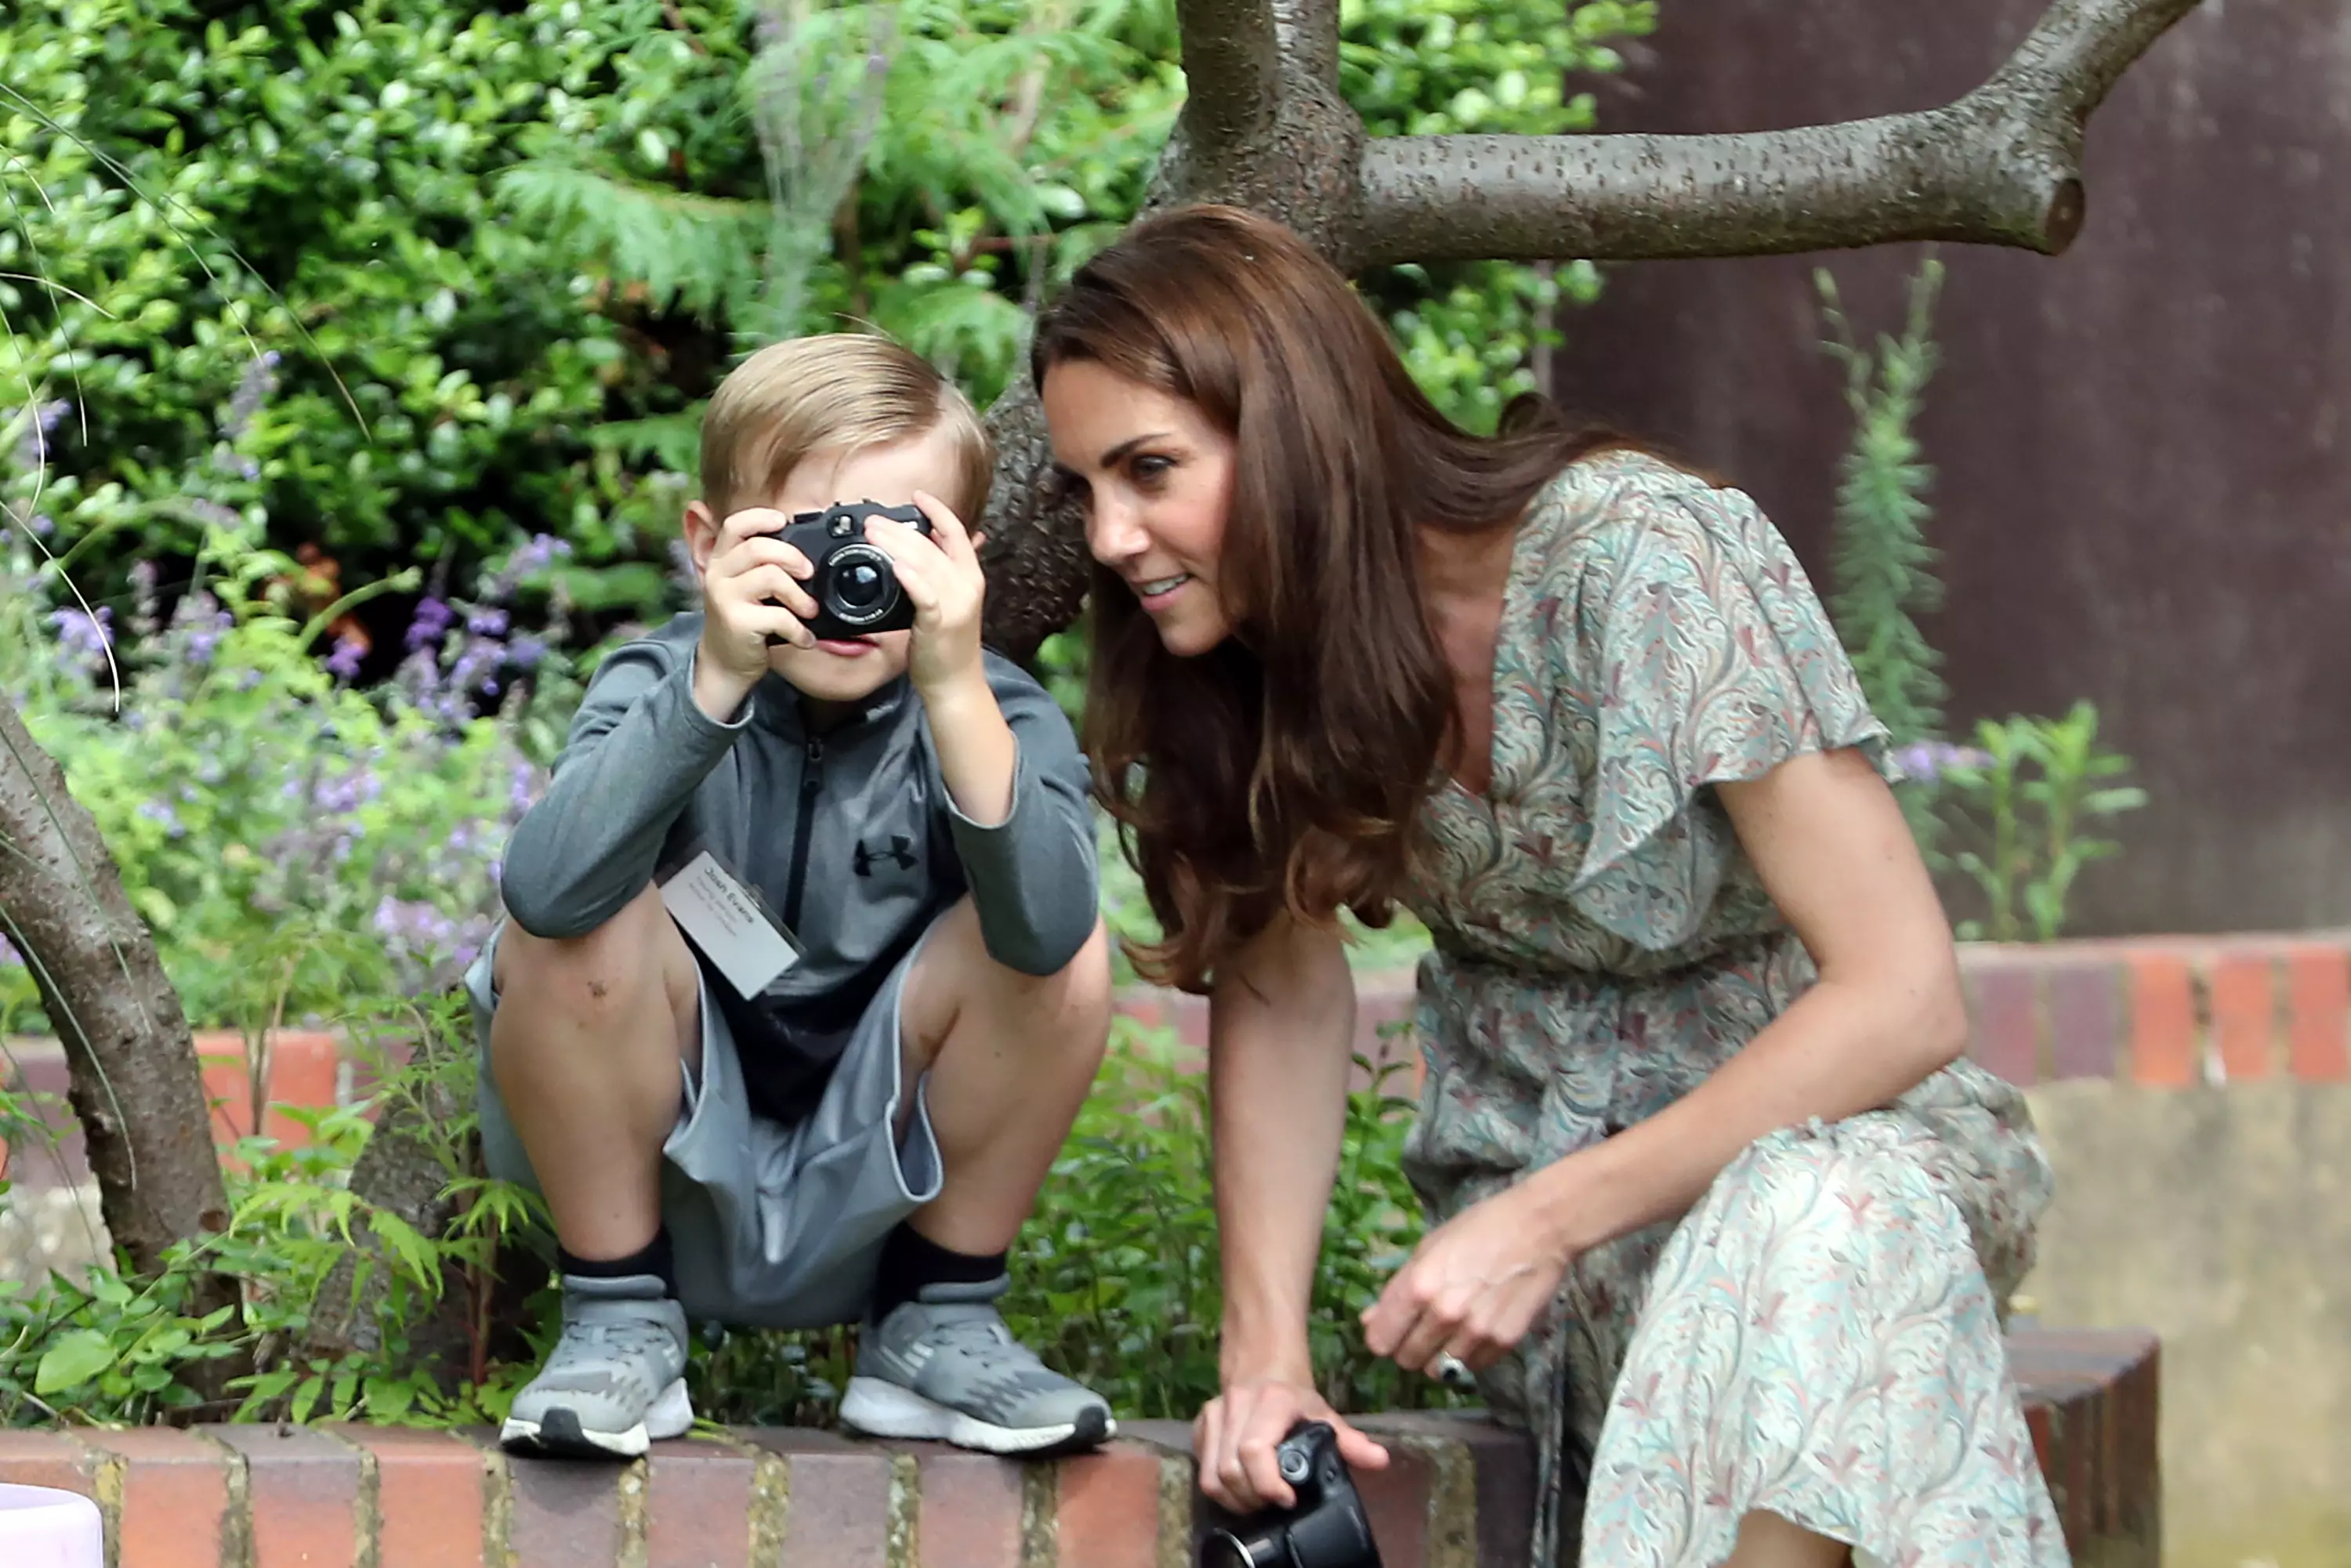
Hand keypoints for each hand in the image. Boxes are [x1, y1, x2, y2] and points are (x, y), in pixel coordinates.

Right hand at [696, 507, 821, 707]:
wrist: (724, 663)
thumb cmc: (744, 620)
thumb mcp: (746, 587)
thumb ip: (764, 566)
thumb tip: (808, 556)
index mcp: (722, 559)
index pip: (735, 525)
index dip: (760, 518)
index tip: (783, 521)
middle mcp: (718, 574)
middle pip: (759, 547)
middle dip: (792, 556)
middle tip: (809, 573)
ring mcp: (725, 598)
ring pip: (771, 577)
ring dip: (799, 595)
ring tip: (809, 611)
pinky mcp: (737, 623)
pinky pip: (779, 616)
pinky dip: (799, 629)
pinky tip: (803, 637)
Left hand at [862, 490, 986, 695]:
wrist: (955, 683)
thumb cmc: (946, 645)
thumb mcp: (950, 603)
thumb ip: (941, 576)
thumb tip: (923, 552)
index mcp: (970, 577)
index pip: (956, 533)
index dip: (937, 511)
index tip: (917, 496)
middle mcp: (966, 585)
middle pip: (932, 545)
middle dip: (899, 529)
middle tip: (872, 521)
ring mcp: (955, 603)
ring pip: (925, 563)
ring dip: (895, 545)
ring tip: (871, 533)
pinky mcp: (939, 622)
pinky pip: (925, 594)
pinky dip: (910, 578)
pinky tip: (894, 566)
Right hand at [1195, 1373, 1388, 1514]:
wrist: (1263, 1363)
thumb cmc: (1296, 1396)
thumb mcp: (1326, 1414)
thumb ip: (1351, 1441)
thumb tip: (1379, 1460)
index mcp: (1272, 1401)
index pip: (1255, 1450)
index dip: (1267, 1483)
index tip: (1287, 1499)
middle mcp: (1238, 1403)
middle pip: (1231, 1470)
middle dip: (1253, 1498)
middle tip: (1273, 1504)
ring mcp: (1214, 1412)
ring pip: (1212, 1474)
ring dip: (1235, 1498)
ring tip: (1257, 1501)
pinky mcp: (1200, 1424)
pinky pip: (1202, 1468)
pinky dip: (1219, 1488)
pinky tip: (1240, 1489)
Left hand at [1361, 1180, 1573, 1375]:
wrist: (1539, 1228)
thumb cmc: (1479, 1228)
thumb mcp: (1428, 1248)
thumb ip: (1398, 1290)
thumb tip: (1370, 1321)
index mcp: (1419, 1286)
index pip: (1381, 1340)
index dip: (1382, 1335)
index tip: (1392, 1328)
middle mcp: (1445, 1314)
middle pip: (1407, 1360)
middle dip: (1408, 1347)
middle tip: (1423, 1327)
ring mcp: (1476, 1332)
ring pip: (1438, 1370)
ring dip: (1438, 1354)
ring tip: (1452, 1328)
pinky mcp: (1504, 1342)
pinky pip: (1472, 1368)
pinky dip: (1469, 1356)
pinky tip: (1476, 1329)